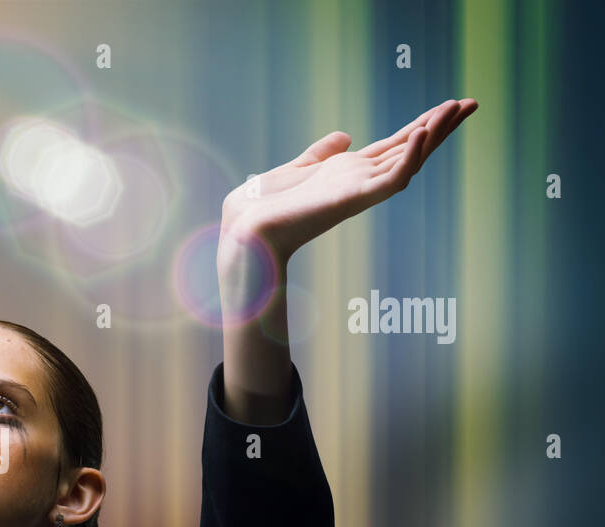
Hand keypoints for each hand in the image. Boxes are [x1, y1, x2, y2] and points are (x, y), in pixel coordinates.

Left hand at [218, 98, 477, 265]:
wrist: (248, 231)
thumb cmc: (265, 206)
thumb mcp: (297, 168)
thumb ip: (321, 153)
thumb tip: (345, 137)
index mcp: (348, 172)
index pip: (394, 144)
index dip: (421, 125)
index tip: (447, 106)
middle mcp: (360, 181)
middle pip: (410, 148)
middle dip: (441, 126)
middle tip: (473, 102)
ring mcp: (359, 191)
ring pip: (407, 160)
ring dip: (433, 135)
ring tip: (457, 108)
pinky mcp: (354, 200)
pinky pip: (390, 178)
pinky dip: (408, 158)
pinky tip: (421, 134)